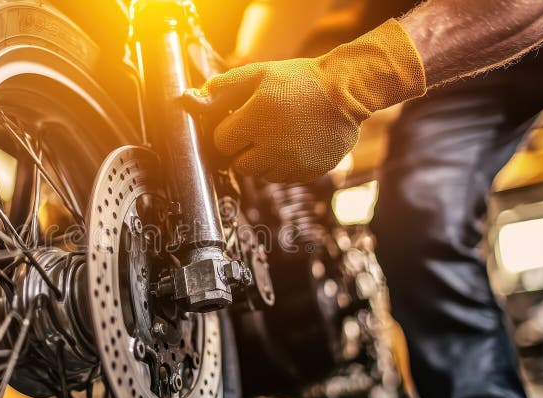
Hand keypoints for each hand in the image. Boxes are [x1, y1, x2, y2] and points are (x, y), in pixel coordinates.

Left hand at [185, 19, 426, 182]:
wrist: (347, 93)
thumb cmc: (300, 81)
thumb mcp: (261, 73)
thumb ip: (225, 85)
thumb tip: (195, 98)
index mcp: (259, 117)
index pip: (222, 141)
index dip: (227, 131)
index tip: (238, 122)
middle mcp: (274, 145)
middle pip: (236, 163)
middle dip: (240, 148)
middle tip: (257, 130)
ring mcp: (291, 163)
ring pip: (257, 173)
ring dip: (259, 159)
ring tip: (275, 136)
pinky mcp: (305, 173)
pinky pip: (278, 178)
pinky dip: (278, 167)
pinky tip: (290, 145)